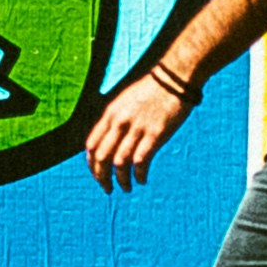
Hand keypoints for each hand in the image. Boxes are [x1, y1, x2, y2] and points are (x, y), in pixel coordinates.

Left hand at [84, 69, 193, 190]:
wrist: (174, 78)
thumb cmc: (152, 90)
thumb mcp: (125, 101)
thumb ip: (115, 120)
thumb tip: (110, 141)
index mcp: (110, 114)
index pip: (92, 145)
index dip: (91, 164)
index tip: (97, 174)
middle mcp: (120, 122)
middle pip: (102, 157)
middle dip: (102, 177)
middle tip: (108, 188)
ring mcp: (137, 128)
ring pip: (120, 163)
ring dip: (121, 180)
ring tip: (126, 188)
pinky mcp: (155, 134)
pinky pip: (140, 161)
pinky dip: (138, 175)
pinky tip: (142, 179)